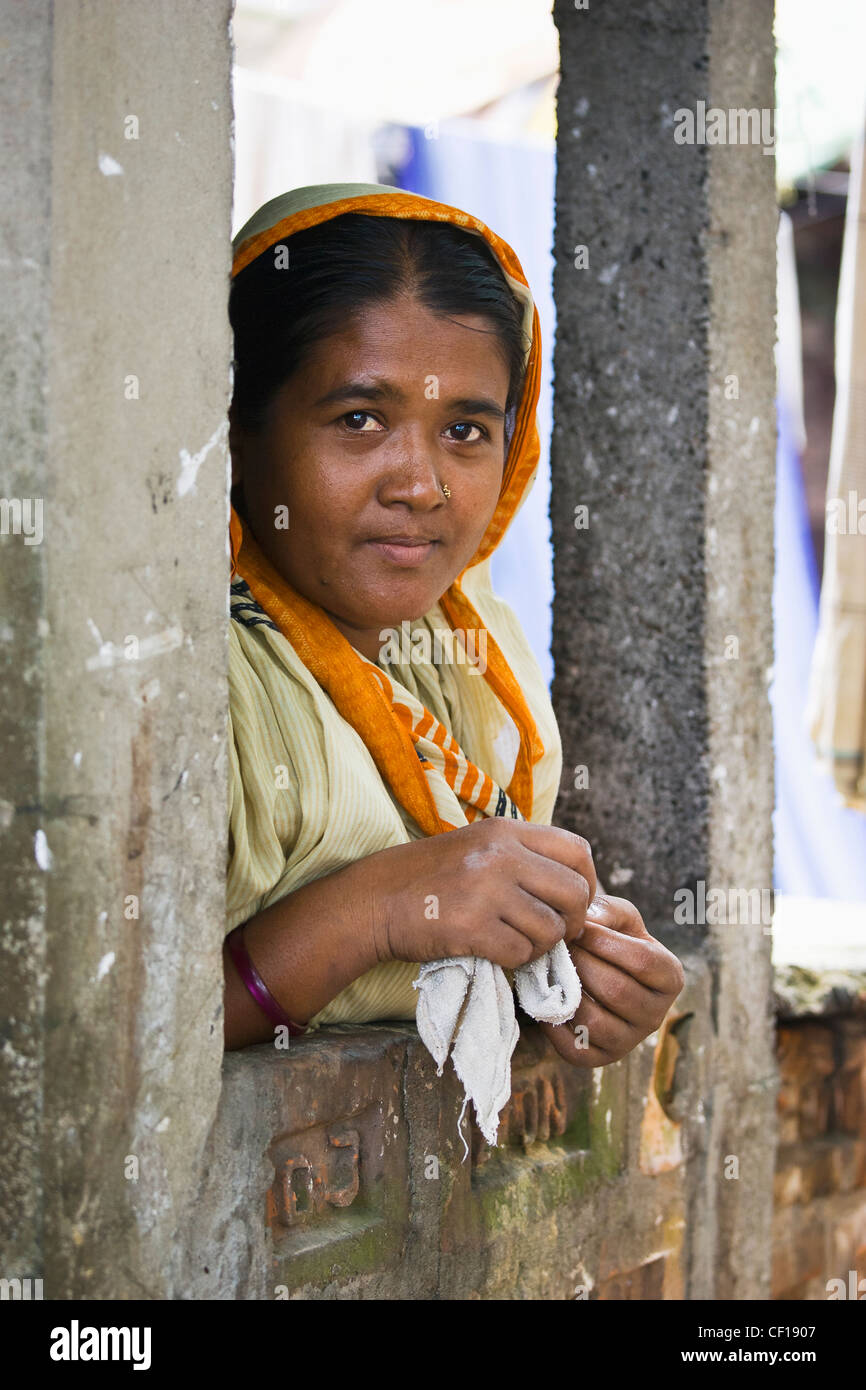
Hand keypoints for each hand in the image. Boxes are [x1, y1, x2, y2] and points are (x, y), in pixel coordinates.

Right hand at [366, 817, 595, 970]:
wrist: (375, 900)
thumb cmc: (429, 876)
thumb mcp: (478, 846)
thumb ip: (523, 856)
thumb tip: (578, 888)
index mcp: (506, 830)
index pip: (578, 851)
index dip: (587, 883)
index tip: (572, 903)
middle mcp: (501, 855)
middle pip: (574, 893)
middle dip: (571, 922)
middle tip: (552, 933)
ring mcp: (487, 890)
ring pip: (551, 930)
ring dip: (539, 946)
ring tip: (515, 941)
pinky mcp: (472, 927)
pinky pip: (521, 954)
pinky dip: (514, 961)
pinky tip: (494, 951)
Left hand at [534, 893, 684, 1067]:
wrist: (595, 972)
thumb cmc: (611, 939)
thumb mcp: (618, 917)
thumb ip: (608, 912)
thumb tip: (587, 925)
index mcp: (670, 978)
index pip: (643, 961)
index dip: (606, 942)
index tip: (579, 928)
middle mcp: (656, 1015)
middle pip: (617, 991)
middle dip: (581, 964)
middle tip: (558, 947)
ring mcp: (629, 1042)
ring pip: (595, 1021)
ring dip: (567, 992)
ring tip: (551, 969)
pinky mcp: (600, 1059)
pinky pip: (575, 1047)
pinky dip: (555, 1022)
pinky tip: (549, 997)